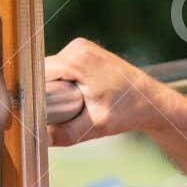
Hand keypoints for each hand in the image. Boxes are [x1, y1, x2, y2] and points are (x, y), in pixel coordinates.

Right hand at [45, 37, 161, 147]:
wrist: (152, 101)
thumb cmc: (129, 110)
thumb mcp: (96, 126)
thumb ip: (66, 133)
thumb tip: (40, 139)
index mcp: (77, 58)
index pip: (38, 74)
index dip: (33, 95)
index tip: (34, 115)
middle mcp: (77, 47)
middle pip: (44, 72)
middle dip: (45, 94)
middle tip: (58, 115)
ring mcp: (80, 47)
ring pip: (52, 72)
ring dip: (54, 90)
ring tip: (72, 107)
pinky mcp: (84, 53)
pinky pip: (62, 70)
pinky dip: (63, 85)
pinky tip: (75, 99)